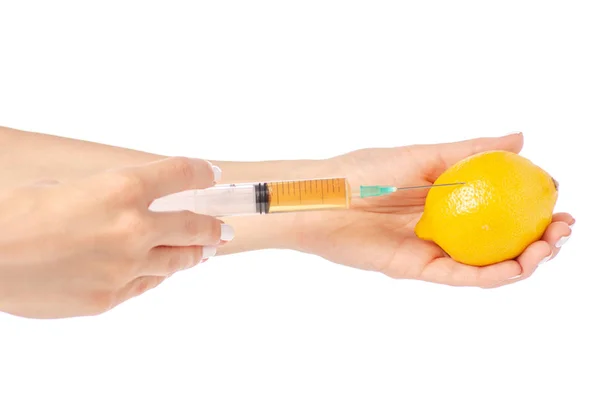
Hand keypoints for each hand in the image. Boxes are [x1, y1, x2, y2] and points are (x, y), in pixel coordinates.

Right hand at [0, 157, 232, 318]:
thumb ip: (104, 196)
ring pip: (177, 259)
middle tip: (223, 227)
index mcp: (121, 189)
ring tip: (205, 250)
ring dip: (194, 253)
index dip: (201, 173)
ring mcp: (125, 267)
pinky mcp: (110, 297)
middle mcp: (132, 228)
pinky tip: (160, 271)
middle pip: (193, 225)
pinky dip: (156, 274)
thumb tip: (120, 205)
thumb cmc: (14, 217)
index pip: (181, 174)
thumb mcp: (65, 189)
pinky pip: (145, 283)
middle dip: (213, 225)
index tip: (211, 174)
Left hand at [290, 132, 573, 287]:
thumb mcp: (423, 155)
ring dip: (525, 259)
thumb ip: (469, 150)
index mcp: (447, 195)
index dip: (531, 202)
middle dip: (539, 236)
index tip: (556, 195)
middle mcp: (445, 224)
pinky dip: (493, 274)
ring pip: (487, 261)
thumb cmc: (362, 172)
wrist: (322, 200)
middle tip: (564, 227)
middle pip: (500, 236)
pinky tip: (518, 264)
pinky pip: (461, 275)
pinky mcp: (418, 268)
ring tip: (551, 245)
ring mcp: (433, 248)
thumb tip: (520, 138)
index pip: (499, 202)